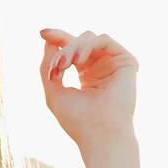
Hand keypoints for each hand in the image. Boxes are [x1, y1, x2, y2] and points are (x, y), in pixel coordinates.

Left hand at [40, 28, 138, 148]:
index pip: (72, 50)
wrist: (100, 133)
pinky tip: (79, 61)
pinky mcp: (125, 62)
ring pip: (90, 37)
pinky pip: (105, 39)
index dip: (58, 38)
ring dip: (73, 47)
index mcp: (86, 76)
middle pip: (79, 39)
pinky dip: (89, 45)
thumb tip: (47, 41)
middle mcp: (101, 68)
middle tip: (57, 63)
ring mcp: (113, 64)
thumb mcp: (53, 92)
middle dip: (63, 45)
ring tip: (66, 65)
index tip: (42, 33)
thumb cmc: (77, 120)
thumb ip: (48, 67)